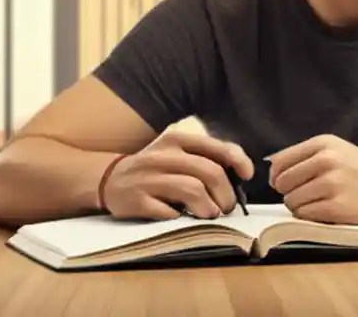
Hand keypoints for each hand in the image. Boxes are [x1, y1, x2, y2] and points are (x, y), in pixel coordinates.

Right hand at [102, 131, 254, 220]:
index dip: (238, 161)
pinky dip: (182, 218)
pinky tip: (182, 217)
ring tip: (209, 214)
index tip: (247, 175)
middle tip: (226, 207)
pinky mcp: (139, 200)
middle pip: (209, 172)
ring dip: (209, 208)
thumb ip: (204, 158)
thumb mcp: (176, 153)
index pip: (215, 147)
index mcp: (176, 140)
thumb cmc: (154, 168)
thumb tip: (239, 174)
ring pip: (193, 191)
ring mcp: (149, 178)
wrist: (110, 180)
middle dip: (226, 195)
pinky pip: (171, 212)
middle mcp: (163, 155)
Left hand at [267, 134, 357, 224]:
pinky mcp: (337, 208)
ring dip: (299, 206)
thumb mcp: (335, 148)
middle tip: (306, 194)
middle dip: (289, 192)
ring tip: (317, 202)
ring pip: (291, 201)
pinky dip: (309, 216)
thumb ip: (304, 155)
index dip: (277, 176)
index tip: (286, 183)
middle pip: (282, 183)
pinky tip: (324, 211)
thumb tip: (271, 168)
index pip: (280, 162)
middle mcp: (326, 161)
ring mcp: (332, 185)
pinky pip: (304, 215)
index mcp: (322, 144)